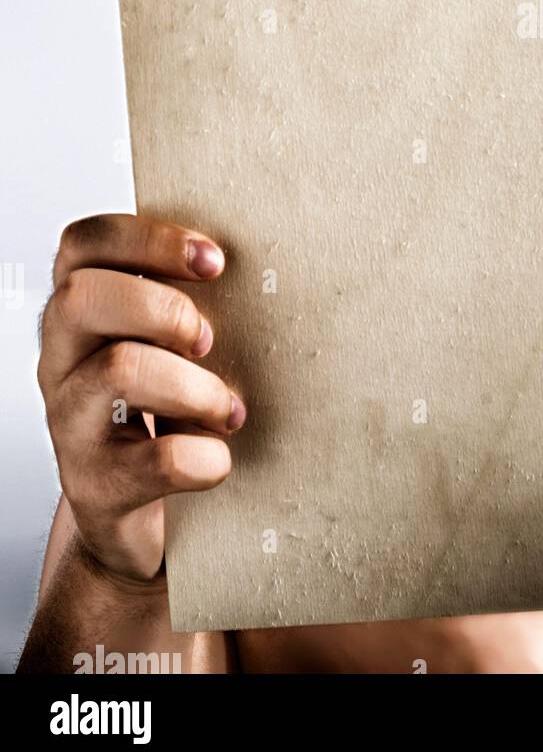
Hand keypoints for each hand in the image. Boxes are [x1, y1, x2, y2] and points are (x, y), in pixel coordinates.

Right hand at [38, 214, 241, 585]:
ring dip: (195, 386)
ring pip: (119, 369)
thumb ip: (189, 302)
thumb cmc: (163, 407)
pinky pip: (153, 460)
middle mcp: (62, 360)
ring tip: (229, 409)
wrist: (132, 512)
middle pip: (83, 296)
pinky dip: (202, 457)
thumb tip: (272, 265)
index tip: (215, 261)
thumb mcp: (165, 344)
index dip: (148, 239)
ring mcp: (69, 423)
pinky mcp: (94, 486)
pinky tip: (219, 458)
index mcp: (81, 311)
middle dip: (164, 308)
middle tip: (210, 339)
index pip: (85, 244)